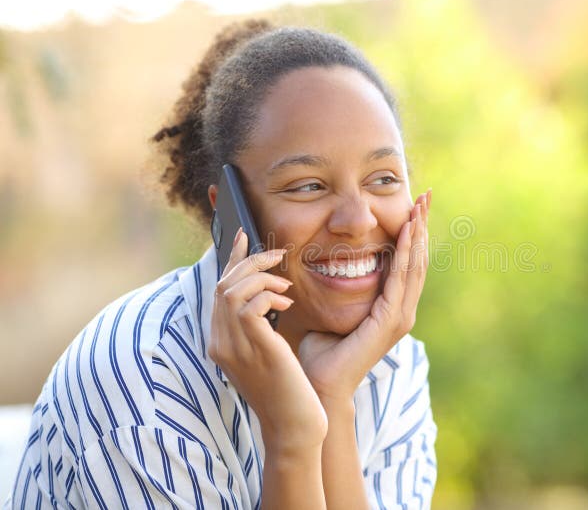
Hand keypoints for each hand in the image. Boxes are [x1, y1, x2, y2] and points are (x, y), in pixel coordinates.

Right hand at [209, 228, 327, 452]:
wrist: (293, 427)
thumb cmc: (287, 390)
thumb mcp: (267, 353)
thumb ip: (259, 328)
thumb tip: (268, 297)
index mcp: (220, 343)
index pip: (218, 292)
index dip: (231, 261)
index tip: (244, 237)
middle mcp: (219, 344)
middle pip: (222, 285)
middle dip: (249, 261)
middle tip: (277, 253)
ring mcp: (233, 347)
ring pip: (233, 290)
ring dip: (262, 276)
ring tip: (286, 284)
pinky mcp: (255, 348)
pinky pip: (250, 305)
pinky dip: (269, 294)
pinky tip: (287, 302)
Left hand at [299, 189, 430, 403]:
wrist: (321, 383)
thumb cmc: (323, 351)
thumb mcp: (338, 311)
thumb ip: (346, 291)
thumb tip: (334, 265)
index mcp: (393, 309)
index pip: (408, 264)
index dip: (413, 235)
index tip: (415, 207)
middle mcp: (402, 312)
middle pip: (417, 260)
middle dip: (422, 226)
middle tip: (426, 197)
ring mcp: (400, 317)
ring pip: (414, 266)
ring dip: (417, 234)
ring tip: (420, 207)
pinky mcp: (391, 321)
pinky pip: (400, 279)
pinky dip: (404, 253)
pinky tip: (407, 232)